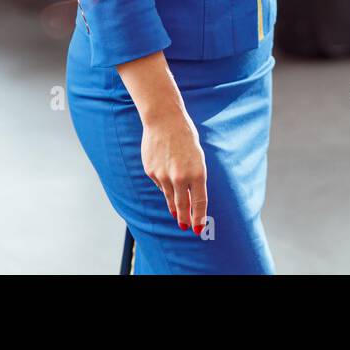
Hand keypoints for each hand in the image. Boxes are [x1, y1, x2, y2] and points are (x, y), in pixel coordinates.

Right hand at [140, 106, 207, 233]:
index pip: (199, 202)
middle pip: (183, 206)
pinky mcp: (150, 172)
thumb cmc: (185, 137)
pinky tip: (165, 175)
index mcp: (197, 172)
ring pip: (169, 197)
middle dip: (185, 219)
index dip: (199, 218)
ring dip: (174, 207)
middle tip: (185, 227)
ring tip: (177, 215)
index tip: (199, 229)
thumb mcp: (197, 157)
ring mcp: (163, 176)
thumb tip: (189, 197)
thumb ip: (194, 178)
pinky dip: (163, 183)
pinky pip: (159, 183)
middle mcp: (179, 177)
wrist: (164, 120)